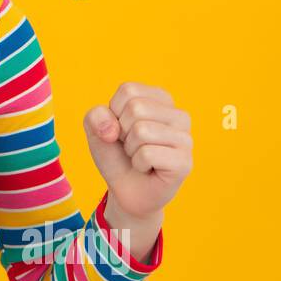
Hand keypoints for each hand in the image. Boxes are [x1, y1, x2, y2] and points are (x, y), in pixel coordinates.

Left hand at [83, 82, 191, 220]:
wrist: (125, 190)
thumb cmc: (116, 155)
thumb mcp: (97, 130)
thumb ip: (95, 116)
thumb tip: (112, 128)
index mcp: (161, 98)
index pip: (128, 90)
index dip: (114, 112)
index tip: (122, 129)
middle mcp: (179, 115)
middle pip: (135, 108)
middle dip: (122, 132)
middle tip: (131, 146)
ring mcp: (185, 139)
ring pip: (141, 131)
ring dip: (130, 149)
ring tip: (140, 157)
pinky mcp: (185, 162)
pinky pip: (147, 154)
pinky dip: (138, 164)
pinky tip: (147, 169)